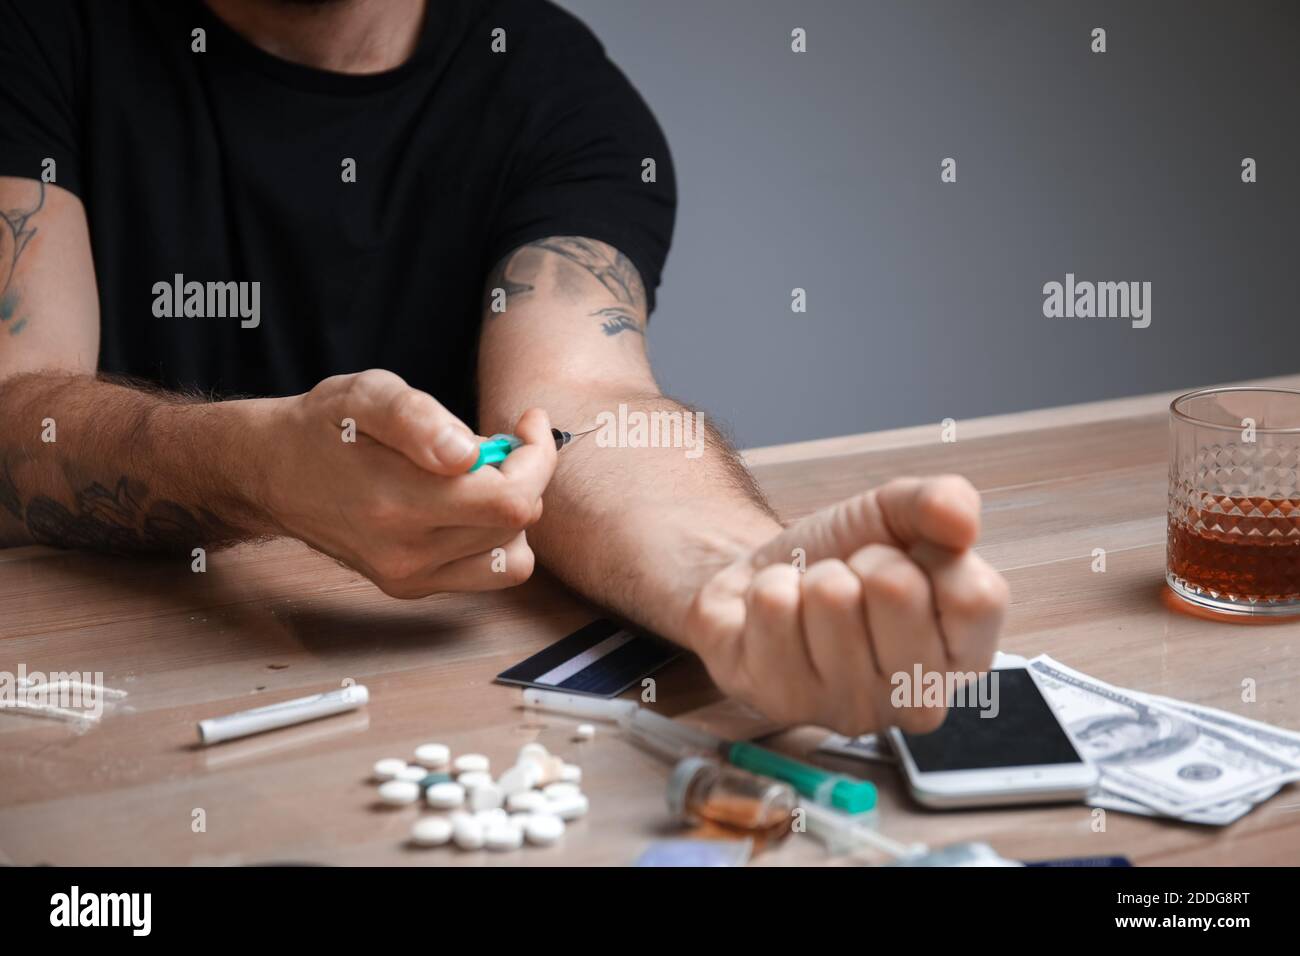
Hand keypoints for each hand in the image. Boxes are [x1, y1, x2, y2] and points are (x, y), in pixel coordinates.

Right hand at [254, 369, 556, 596]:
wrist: (272, 472)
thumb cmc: (324, 426)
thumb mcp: (366, 395)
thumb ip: (417, 419)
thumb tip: (467, 454)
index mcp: (397, 502)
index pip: (512, 501)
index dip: (537, 457)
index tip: (528, 421)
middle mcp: (406, 553)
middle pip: (517, 526)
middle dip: (525, 475)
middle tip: (498, 443)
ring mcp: (409, 577)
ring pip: (512, 556)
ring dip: (511, 512)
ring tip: (478, 477)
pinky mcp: (411, 588)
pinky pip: (489, 574)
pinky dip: (496, 539)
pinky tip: (469, 505)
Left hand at [684, 476, 1008, 734]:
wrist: (764, 584)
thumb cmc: (844, 559)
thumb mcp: (898, 517)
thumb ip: (941, 502)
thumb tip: (962, 520)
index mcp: (965, 658)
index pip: (978, 598)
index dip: (933, 558)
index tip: (910, 563)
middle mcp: (917, 700)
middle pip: (897, 589)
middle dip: (865, 562)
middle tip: (853, 582)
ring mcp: (850, 709)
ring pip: (831, 596)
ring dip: (813, 577)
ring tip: (813, 602)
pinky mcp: (785, 702)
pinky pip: (775, 605)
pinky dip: (771, 587)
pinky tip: (779, 618)